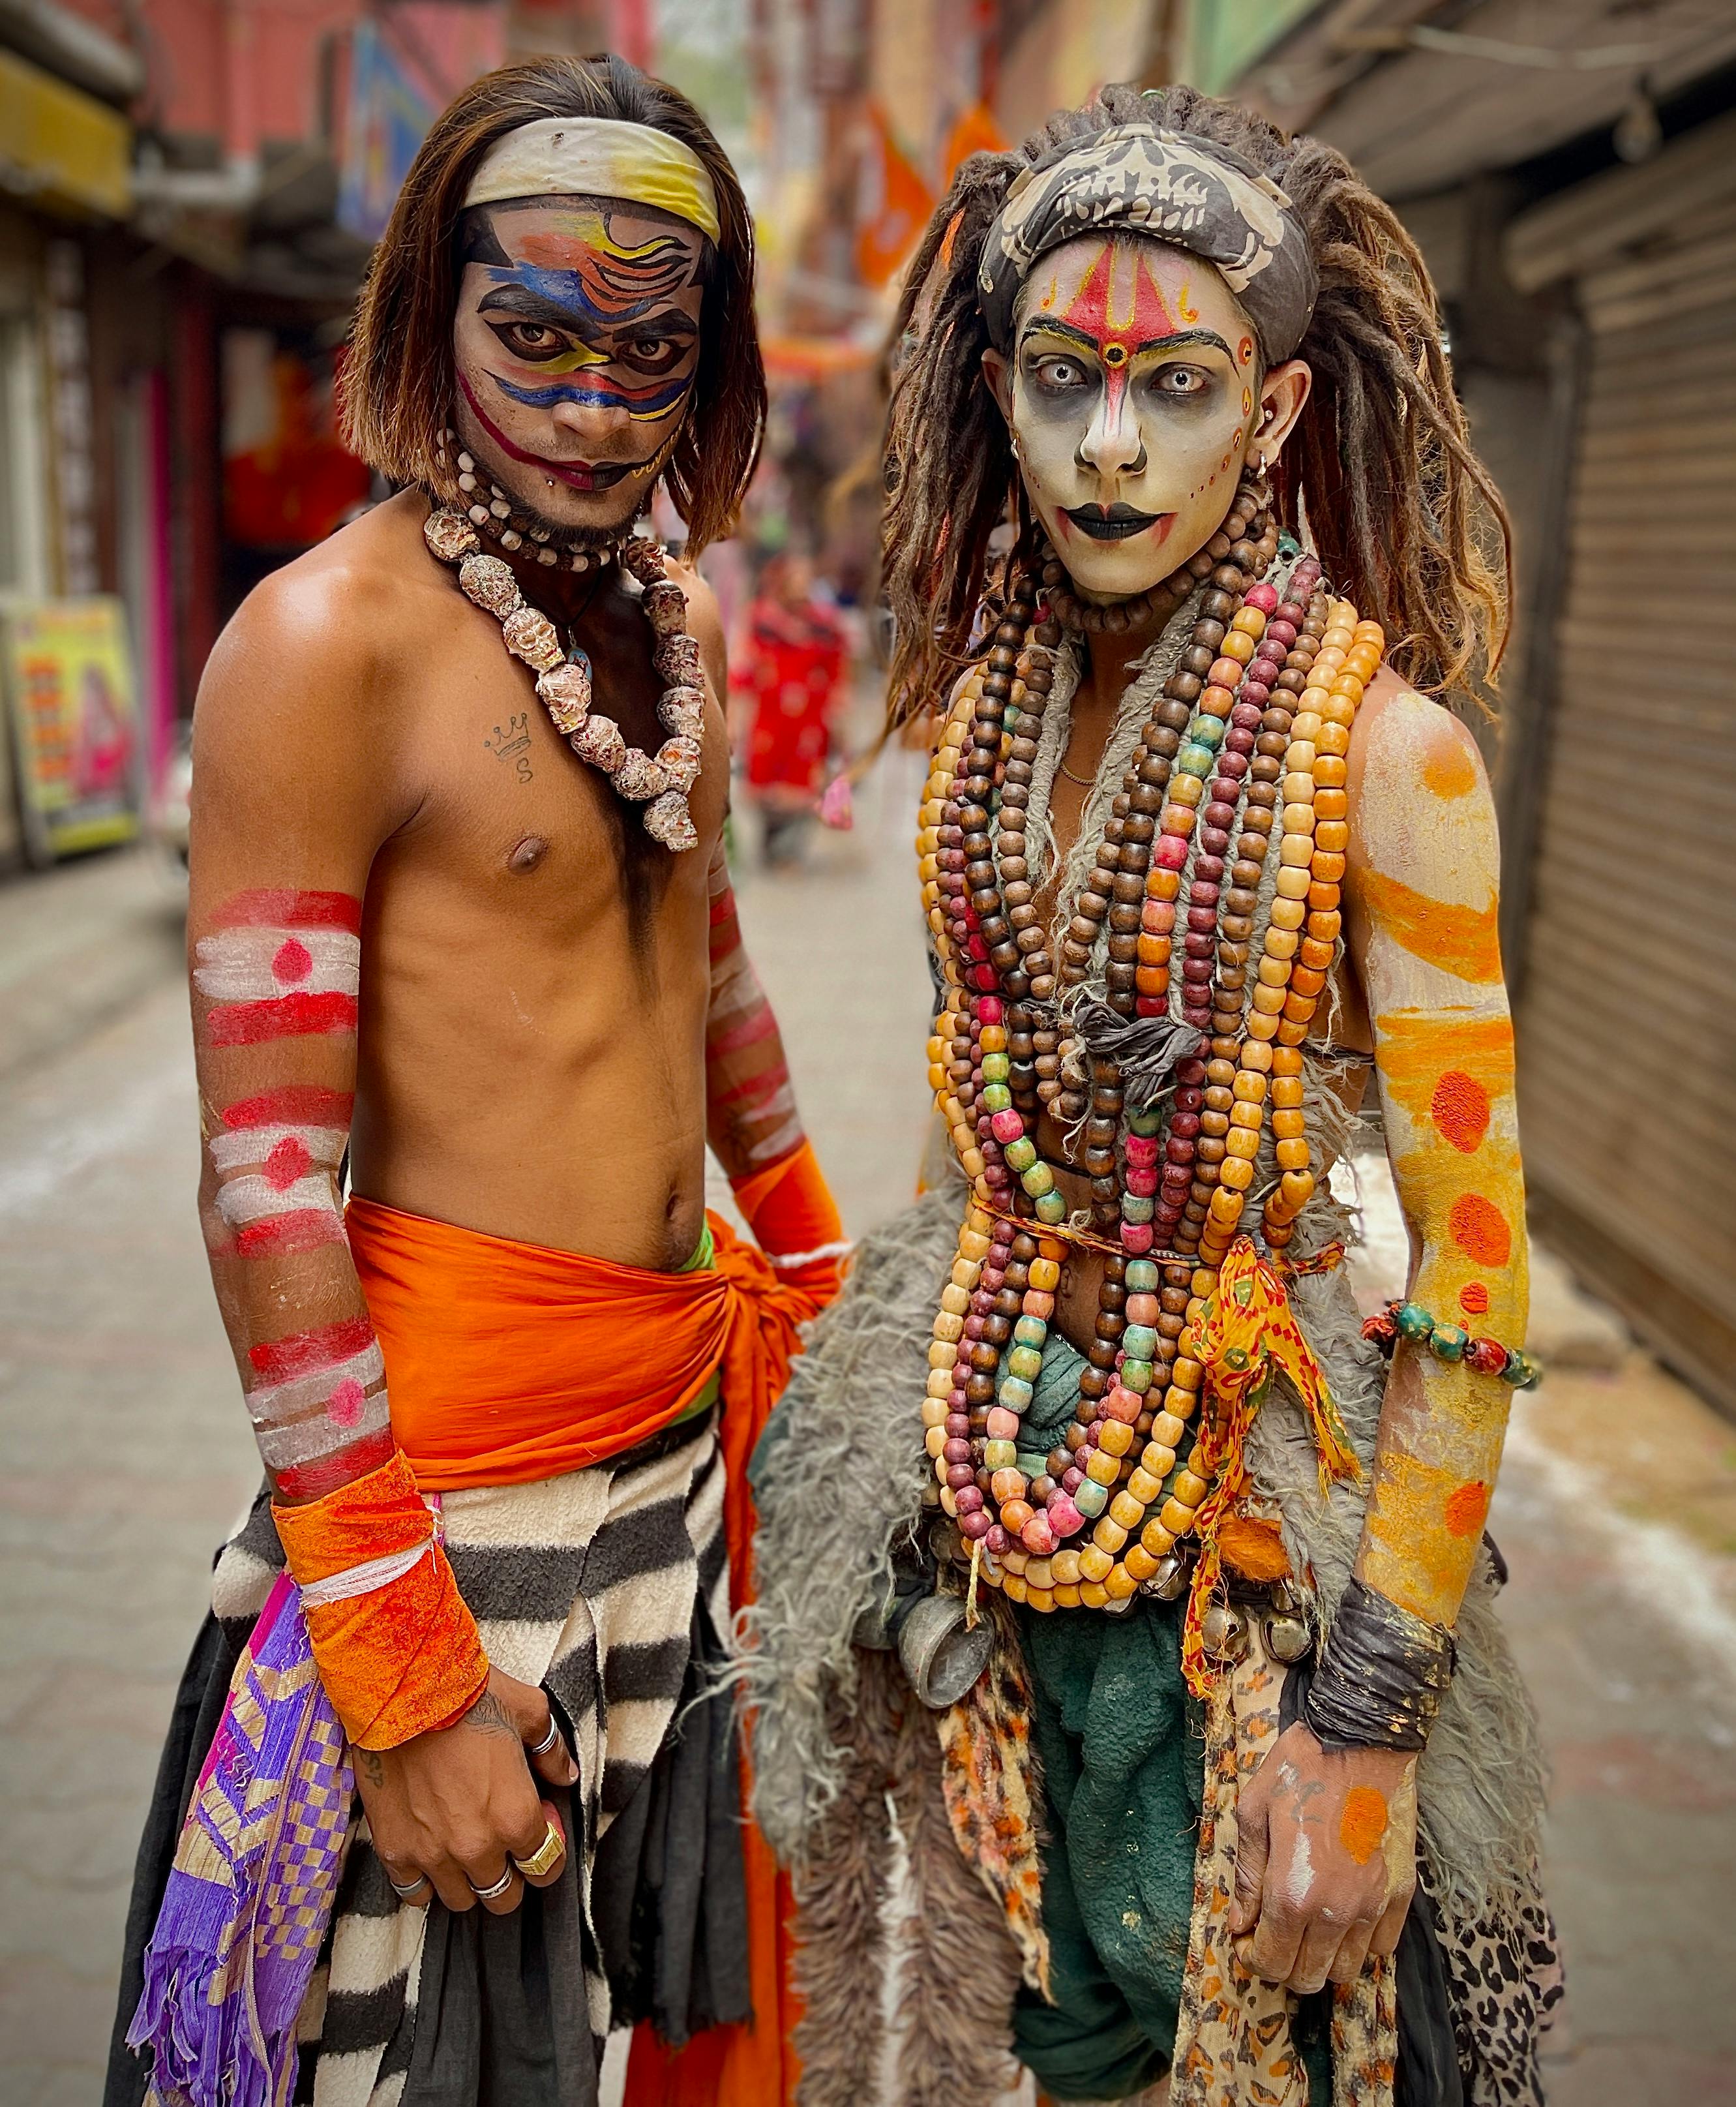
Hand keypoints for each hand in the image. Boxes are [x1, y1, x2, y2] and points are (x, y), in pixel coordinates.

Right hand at [352, 1666, 579, 1914]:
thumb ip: (551, 1750)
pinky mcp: (394, 1851)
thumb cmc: (468, 1697)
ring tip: (465, 1847)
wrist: (402, 1692)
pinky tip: (430, 1853)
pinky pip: (414, 1894)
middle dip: (511, 1874)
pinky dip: (425, 1881)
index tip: (537, 1825)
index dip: (547, 1848)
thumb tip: (563, 1774)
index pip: (545, 1867)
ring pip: (461, 1901)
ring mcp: (433, 1855)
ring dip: (469, 1881)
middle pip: (504, 1896)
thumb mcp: (529, 1711)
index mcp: (516, 1817)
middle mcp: (477, 1847)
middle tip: (503, 1842)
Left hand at [1228, 1720, 1416, 1991]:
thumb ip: (1246, 1876)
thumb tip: (1239, 1923)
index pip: (1271, 1962)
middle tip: (1274, 1934)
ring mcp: (1373, 1905)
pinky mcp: (1401, 1893)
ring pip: (1348, 1970)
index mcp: (1292, 1892)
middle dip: (1285, 1964)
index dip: (1253, 1958)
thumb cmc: (1298, 1771)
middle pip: (1310, 1976)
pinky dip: (1360, 1943)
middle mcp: (1336, 1910)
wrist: (1358, 1741)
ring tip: (1309, 1927)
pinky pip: (1382, 1947)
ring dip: (1323, 1959)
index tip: (1248, 1938)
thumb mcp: (1253, 1813)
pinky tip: (1343, 1915)